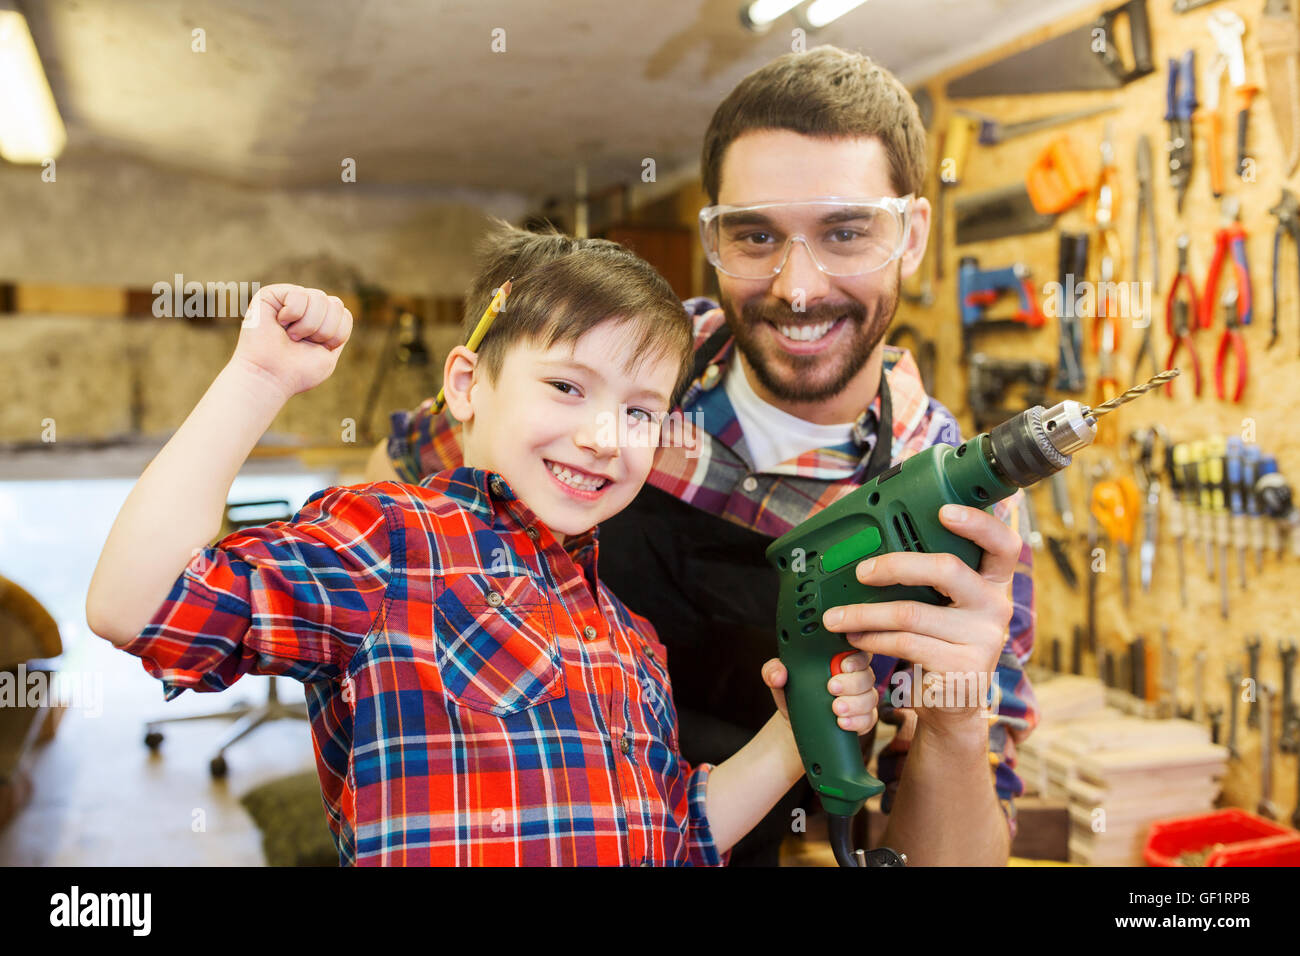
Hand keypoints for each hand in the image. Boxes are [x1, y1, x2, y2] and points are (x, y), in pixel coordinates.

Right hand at [232, 284, 353, 398]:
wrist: (268, 377)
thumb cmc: (296, 372)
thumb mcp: (328, 355)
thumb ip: (338, 332)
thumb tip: (337, 305)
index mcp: (320, 323)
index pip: (344, 314)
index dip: (336, 334)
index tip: (319, 349)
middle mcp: (306, 308)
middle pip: (335, 304)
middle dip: (324, 330)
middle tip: (301, 342)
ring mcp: (289, 300)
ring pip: (319, 297)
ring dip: (308, 325)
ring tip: (290, 336)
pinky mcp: (272, 294)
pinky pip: (299, 293)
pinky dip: (293, 314)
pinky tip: (279, 322)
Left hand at [762, 650, 876, 734]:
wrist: (796, 723)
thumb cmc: (793, 693)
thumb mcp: (779, 680)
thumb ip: (773, 671)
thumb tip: (778, 674)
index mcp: (840, 659)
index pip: (857, 650)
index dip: (854, 657)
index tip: (842, 664)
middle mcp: (856, 677)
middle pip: (866, 674)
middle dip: (851, 682)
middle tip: (832, 687)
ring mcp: (862, 698)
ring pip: (870, 697)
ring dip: (854, 704)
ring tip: (836, 709)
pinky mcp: (864, 719)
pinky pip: (869, 719)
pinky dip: (857, 722)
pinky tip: (842, 723)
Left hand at [820, 502, 1020, 739]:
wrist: (951, 700)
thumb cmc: (940, 640)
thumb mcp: (944, 605)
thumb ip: (929, 576)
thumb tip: (877, 539)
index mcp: (993, 582)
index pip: (1003, 544)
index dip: (978, 523)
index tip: (944, 510)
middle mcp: (996, 607)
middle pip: (947, 569)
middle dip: (895, 565)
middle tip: (861, 572)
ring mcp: (983, 639)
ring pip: (911, 613)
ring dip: (865, 613)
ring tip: (837, 616)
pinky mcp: (961, 668)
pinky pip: (905, 643)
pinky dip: (873, 638)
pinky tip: (856, 638)